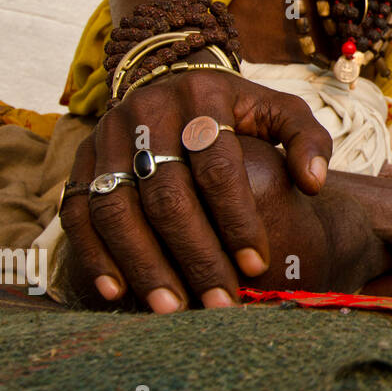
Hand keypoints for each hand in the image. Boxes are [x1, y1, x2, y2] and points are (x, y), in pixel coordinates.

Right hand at [59, 70, 332, 312]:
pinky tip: (115, 292)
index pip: (218, 164)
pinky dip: (94, 254)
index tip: (256, 266)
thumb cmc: (237, 111)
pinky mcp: (81, 160)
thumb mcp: (280, 110)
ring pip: (117, 206)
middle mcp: (147, 112)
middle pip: (166, 193)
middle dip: (195, 254)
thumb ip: (308, 140)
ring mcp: (108, 136)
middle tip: (218, 303)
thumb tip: (313, 183)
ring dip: (143, 263)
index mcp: (203, 96)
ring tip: (171, 309)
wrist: (172, 81)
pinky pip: (77, 211)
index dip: (237, 218)